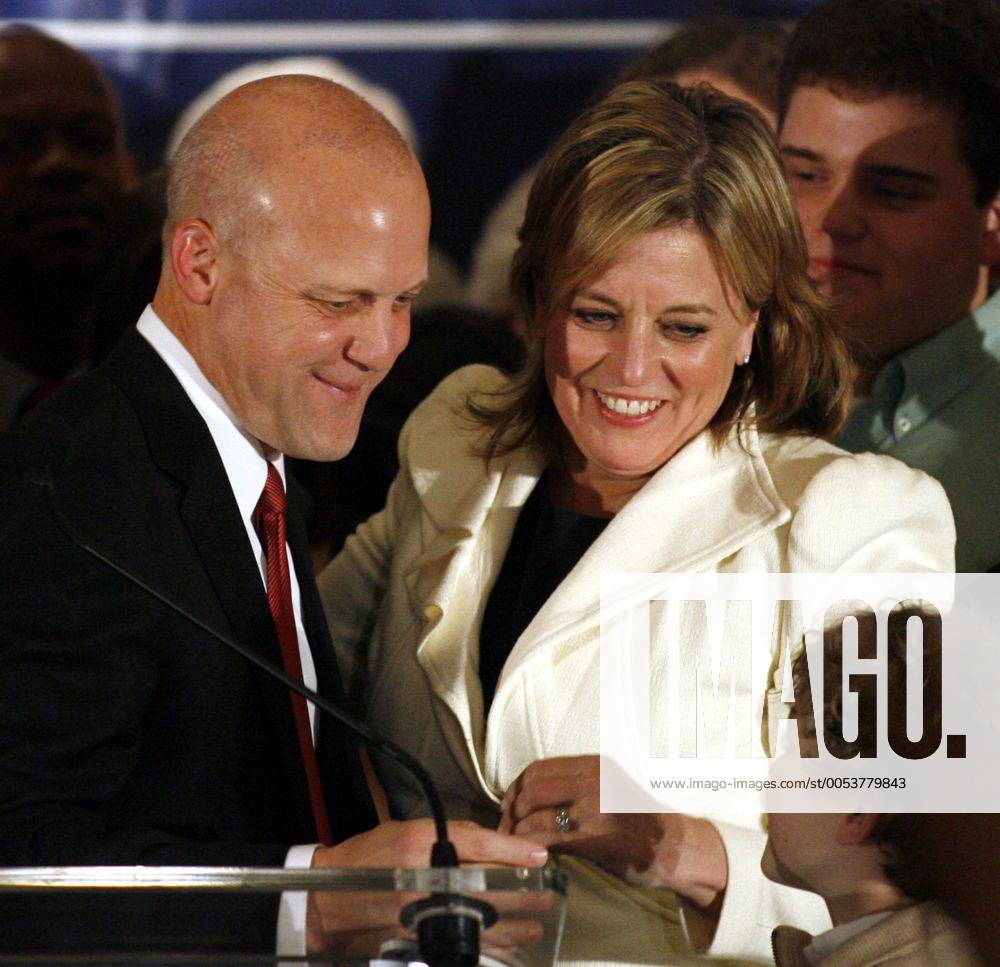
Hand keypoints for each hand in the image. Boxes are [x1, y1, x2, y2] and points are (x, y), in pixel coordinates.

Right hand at [306, 818, 548, 954]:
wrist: (329, 904)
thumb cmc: (368, 860)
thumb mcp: (405, 831)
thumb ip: (448, 835)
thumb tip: (490, 842)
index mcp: (420, 844)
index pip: (478, 845)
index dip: (513, 851)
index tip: (540, 857)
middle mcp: (424, 878)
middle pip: (488, 885)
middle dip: (524, 890)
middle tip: (548, 891)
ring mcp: (424, 914)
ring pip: (483, 919)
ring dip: (517, 921)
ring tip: (538, 919)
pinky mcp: (421, 942)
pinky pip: (466, 944)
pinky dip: (495, 945)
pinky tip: (513, 942)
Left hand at [499, 755, 726, 907]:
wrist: (678, 848)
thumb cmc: (642, 822)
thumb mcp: (610, 789)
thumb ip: (577, 787)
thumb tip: (535, 797)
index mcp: (594, 766)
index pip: (540, 768)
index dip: (517, 786)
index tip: (509, 804)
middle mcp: (591, 781)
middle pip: (531, 789)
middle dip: (511, 811)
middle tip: (506, 829)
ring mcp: (591, 809)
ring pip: (534, 815)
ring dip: (516, 833)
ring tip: (513, 848)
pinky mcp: (592, 838)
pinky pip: (546, 839)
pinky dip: (529, 848)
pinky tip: (529, 857)